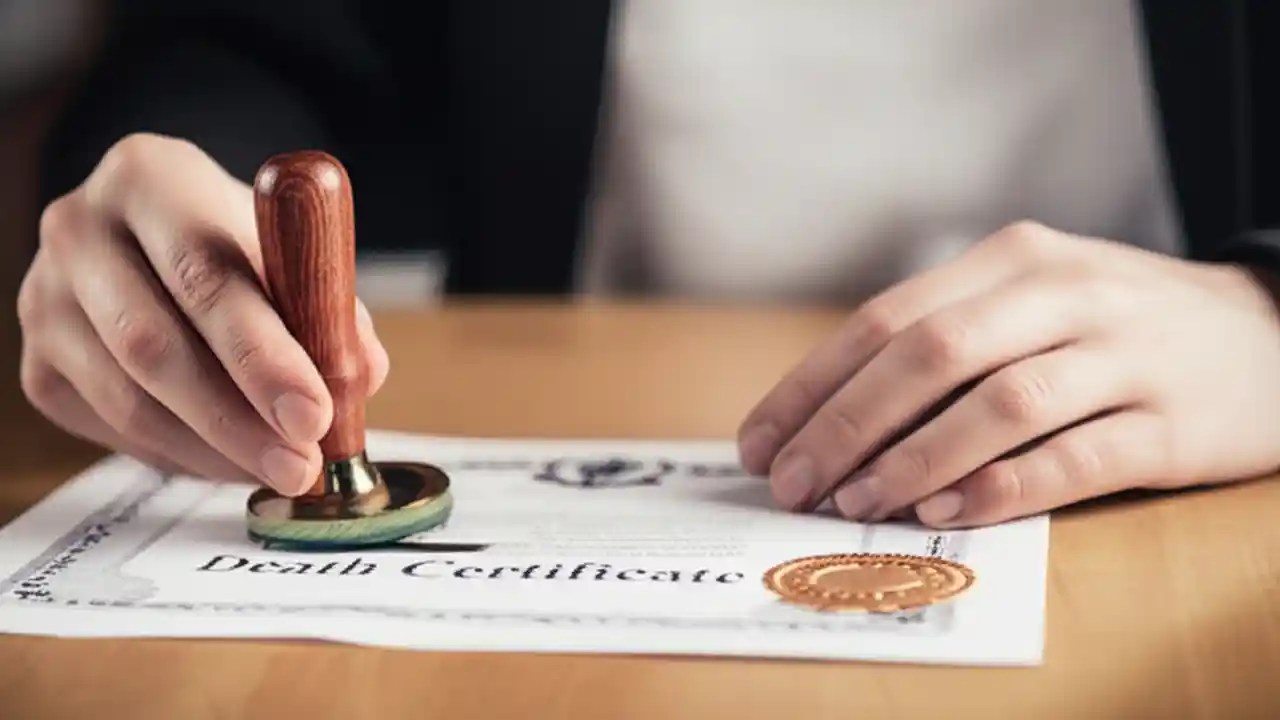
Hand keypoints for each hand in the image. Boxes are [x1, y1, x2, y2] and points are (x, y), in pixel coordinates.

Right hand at [18, 133, 388, 494]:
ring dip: (217, 450)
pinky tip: (234, 459)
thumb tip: (358, 378)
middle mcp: (78, 228)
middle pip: (155, 346)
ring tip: (282, 468)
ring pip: (130, 401)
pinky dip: (183, 456)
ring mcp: (44, 298)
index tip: (314, 413)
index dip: (262, 355)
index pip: (204, 276)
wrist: (162, 240)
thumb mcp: (294, 253)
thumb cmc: (240, 244)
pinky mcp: (38, 364)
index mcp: (149, 177)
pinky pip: (113, 430)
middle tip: (302, 462)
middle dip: (240, 420)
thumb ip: (331, 309)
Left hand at [738, 221, 1279, 527]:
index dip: (813, 385)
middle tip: (793, 484)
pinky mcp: (1172, 423)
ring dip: (913, 457)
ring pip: (999, 403)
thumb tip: (831, 417)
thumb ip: (945, 343)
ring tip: (855, 504)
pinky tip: (945, 512)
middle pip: (929, 354)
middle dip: (844, 424)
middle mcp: (1065, 294)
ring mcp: (1124, 356)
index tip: (760, 442)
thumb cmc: (1116, 327)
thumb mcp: (1032, 303)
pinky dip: (1003, 487)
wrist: (1271, 332)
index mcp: (1013, 260)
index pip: (886, 319)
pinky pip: (1076, 458)